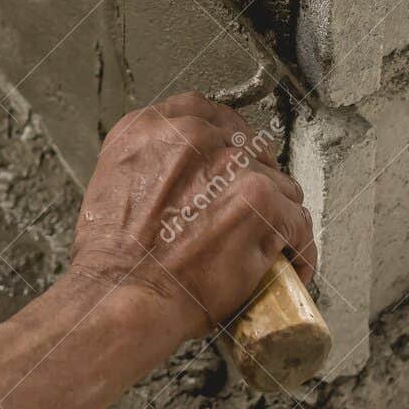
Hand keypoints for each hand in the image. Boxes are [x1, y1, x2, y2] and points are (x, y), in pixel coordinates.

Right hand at [65, 92, 314, 342]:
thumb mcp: (110, 185)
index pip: (206, 113)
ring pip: (279, 184)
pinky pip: (298, 221)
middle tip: (245, 215)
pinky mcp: (261, 202)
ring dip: (277, 214)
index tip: (233, 161)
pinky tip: (290, 263)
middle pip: (249, 147)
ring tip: (266, 244)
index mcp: (150, 129)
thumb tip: (178, 175)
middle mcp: (192, 137)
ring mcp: (230, 167)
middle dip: (253, 180)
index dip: (227, 141)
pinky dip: (298, 248)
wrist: (122, 296)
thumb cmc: (112, 260)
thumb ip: (149, 164)